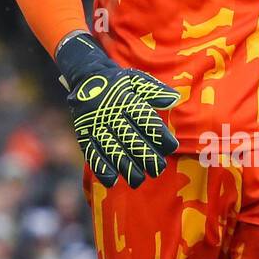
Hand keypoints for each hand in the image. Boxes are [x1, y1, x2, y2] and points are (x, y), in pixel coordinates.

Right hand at [56, 31, 179, 187]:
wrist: (85, 77)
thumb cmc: (118, 83)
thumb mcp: (136, 79)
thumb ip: (155, 90)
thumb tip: (174, 99)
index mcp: (125, 99)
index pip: (144, 118)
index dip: (158, 134)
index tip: (172, 147)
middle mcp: (110, 113)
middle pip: (129, 137)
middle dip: (145, 155)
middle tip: (159, 169)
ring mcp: (95, 125)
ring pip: (111, 148)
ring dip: (125, 166)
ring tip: (139, 179)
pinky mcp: (84, 134)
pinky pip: (91, 152)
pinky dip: (101, 167)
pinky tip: (113, 180)